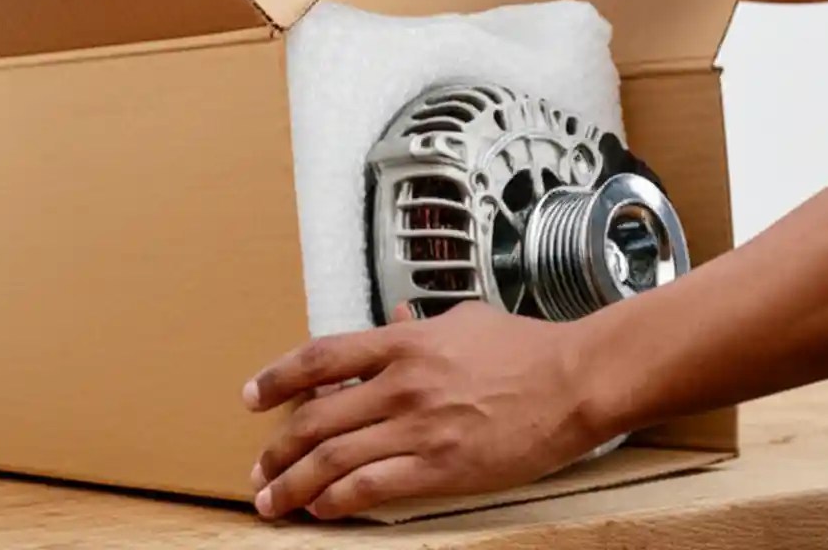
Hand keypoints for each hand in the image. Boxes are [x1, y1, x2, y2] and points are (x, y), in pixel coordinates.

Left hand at [241, 301, 604, 518]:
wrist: (575, 382)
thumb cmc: (526, 349)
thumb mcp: (465, 320)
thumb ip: (420, 323)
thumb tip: (392, 317)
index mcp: (405, 343)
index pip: (320, 357)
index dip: (277, 378)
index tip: (252, 397)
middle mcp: (402, 384)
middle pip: (316, 418)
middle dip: (277, 449)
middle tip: (258, 467)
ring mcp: (419, 427)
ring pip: (334, 459)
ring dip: (294, 484)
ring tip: (273, 501)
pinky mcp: (442, 467)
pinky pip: (373, 487)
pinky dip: (337, 501)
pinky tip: (321, 510)